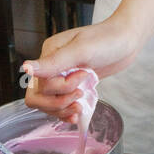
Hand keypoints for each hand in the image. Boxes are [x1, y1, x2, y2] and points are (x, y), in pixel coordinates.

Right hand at [22, 16, 139, 123]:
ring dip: (62, 109)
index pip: (39, 83)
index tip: (83, 76)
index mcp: (49, 53)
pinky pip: (60, 104)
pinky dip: (66, 111)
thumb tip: (25, 68)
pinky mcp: (73, 84)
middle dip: (58, 102)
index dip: (60, 88)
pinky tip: (77, 113)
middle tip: (80, 96)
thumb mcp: (81, 49)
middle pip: (39, 96)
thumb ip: (54, 62)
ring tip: (80, 106)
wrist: (127, 40)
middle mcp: (52, 65)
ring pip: (47, 103)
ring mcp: (62, 75)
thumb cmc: (107, 39)